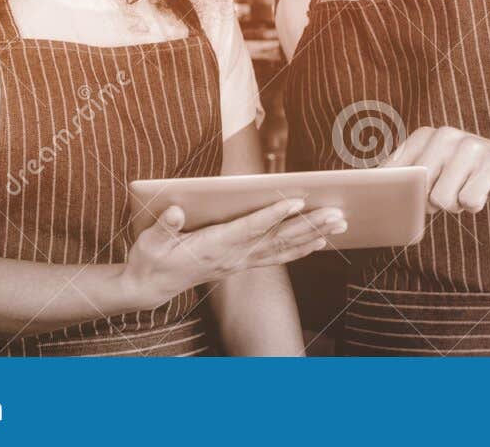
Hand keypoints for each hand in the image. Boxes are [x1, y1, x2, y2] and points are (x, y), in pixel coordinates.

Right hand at [122, 200, 344, 308]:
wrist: (149, 288)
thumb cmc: (149, 259)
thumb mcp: (149, 242)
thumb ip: (164, 227)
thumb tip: (176, 210)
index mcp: (212, 245)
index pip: (249, 228)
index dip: (273, 214)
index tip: (296, 201)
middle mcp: (233, 256)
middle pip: (277, 239)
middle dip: (309, 225)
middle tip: (337, 214)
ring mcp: (240, 263)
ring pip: (284, 249)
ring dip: (314, 236)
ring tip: (340, 224)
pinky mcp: (242, 265)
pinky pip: (278, 257)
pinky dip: (301, 249)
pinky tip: (321, 242)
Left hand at [388, 127, 489, 213]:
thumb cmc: (469, 174)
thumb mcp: (436, 169)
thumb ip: (408, 175)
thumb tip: (375, 191)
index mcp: (426, 135)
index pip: (394, 171)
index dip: (397, 193)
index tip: (399, 201)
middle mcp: (445, 136)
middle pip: (418, 190)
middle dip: (432, 201)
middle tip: (451, 191)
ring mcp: (469, 147)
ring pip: (441, 199)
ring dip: (456, 204)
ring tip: (468, 189)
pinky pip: (469, 201)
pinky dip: (475, 205)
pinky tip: (484, 190)